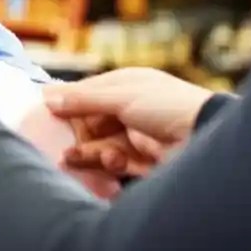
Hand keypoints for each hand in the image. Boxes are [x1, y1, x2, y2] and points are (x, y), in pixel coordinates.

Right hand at [43, 68, 214, 176]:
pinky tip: (106, 163)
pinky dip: (106, 164)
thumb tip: (47, 97)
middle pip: (91, 123)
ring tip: (71, 158)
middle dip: (75, 134)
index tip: (43, 111)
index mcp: (127, 86)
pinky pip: (116, 164)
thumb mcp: (121, 96)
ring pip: (100, 145)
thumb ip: (83, 99)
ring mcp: (138, 136)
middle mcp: (131, 110)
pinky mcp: (144, 162)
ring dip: (87, 152)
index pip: (88, 93)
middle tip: (55, 144)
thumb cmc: (168, 106)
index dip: (66, 102)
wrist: (207, 136)